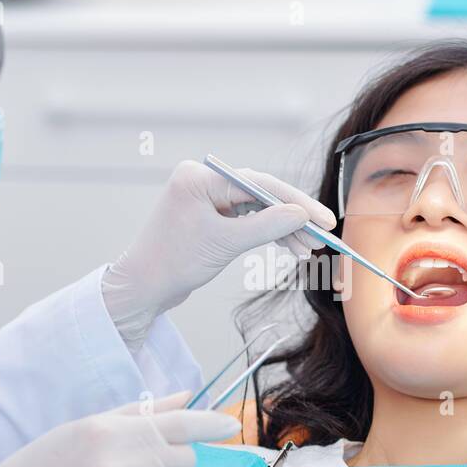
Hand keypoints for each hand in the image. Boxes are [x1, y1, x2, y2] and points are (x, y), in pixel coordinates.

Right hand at [0, 391, 240, 466]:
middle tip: (139, 461)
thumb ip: (141, 412)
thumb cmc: (49, 463)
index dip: (210, 424)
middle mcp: (123, 465)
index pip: (179, 424)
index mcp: (112, 432)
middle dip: (174, 458)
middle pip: (185, 458)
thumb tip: (186, 397)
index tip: (231, 425)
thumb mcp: (88, 426)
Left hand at [102, 159, 336, 349]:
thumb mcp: (225, 244)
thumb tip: (301, 214)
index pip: (258, 184)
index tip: (322, 219)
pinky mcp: (209, 215)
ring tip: (306, 249)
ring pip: (256, 208)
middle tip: (321, 235)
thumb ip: (266, 226)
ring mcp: (205, 198)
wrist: (143, 289)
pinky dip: (266, 232)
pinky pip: (245, 218)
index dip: (295, 201)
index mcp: (199, 177)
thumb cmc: (174, 264)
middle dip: (291, 216)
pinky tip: (288, 244)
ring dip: (282, 227)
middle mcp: (202, 181)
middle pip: (260, 194)